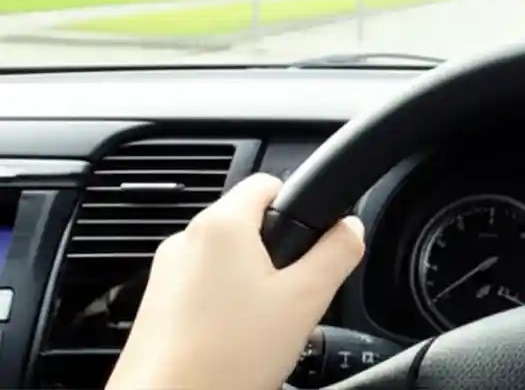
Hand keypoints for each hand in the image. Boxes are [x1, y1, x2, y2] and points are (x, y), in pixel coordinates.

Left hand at [107, 174, 365, 389]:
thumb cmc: (227, 358)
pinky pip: (203, 290)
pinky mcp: (156, 307)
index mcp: (221, 226)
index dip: (300, 207)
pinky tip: (236, 343)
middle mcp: (185, 241)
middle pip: (249, 225)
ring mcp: (165, 275)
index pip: (270, 182)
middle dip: (278, 255)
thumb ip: (336, 254)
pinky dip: (225, 307)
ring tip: (263, 329)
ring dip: (252, 284)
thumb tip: (351, 229)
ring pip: (227, 261)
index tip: (313, 243)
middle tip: (292, 298)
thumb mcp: (305, 302)